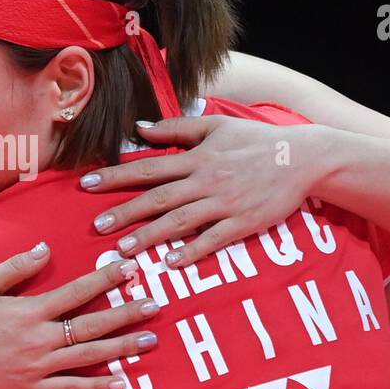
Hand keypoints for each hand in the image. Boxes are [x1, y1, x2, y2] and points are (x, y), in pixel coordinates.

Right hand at [0, 242, 161, 388]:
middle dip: (127, 313)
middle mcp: (41, 340)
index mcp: (30, 311)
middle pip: (93, 325)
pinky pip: (73, 388)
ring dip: (123, 347)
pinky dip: (98, 386)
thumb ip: (15, 267)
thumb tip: (45, 248)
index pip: (78, 292)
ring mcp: (40, 368)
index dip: (106, 279)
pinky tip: (123, 382)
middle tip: (155, 304)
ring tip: (150, 339)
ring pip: (90, 356)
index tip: (130, 268)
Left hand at [79, 115, 326, 268]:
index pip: (148, 167)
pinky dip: (192, 251)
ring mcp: (224, 204)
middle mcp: (206, 181)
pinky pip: (214, 240)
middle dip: (125, 213)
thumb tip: (138, 128)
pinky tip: (171, 263)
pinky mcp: (243, 223)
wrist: (302, 157)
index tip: (87, 184)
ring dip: (150, 236)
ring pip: (180, 222)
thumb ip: (176, 128)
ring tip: (124, 250)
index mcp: (197, 157)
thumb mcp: (215, 126)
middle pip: (158, 198)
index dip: (116, 176)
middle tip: (96, 226)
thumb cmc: (256, 140)